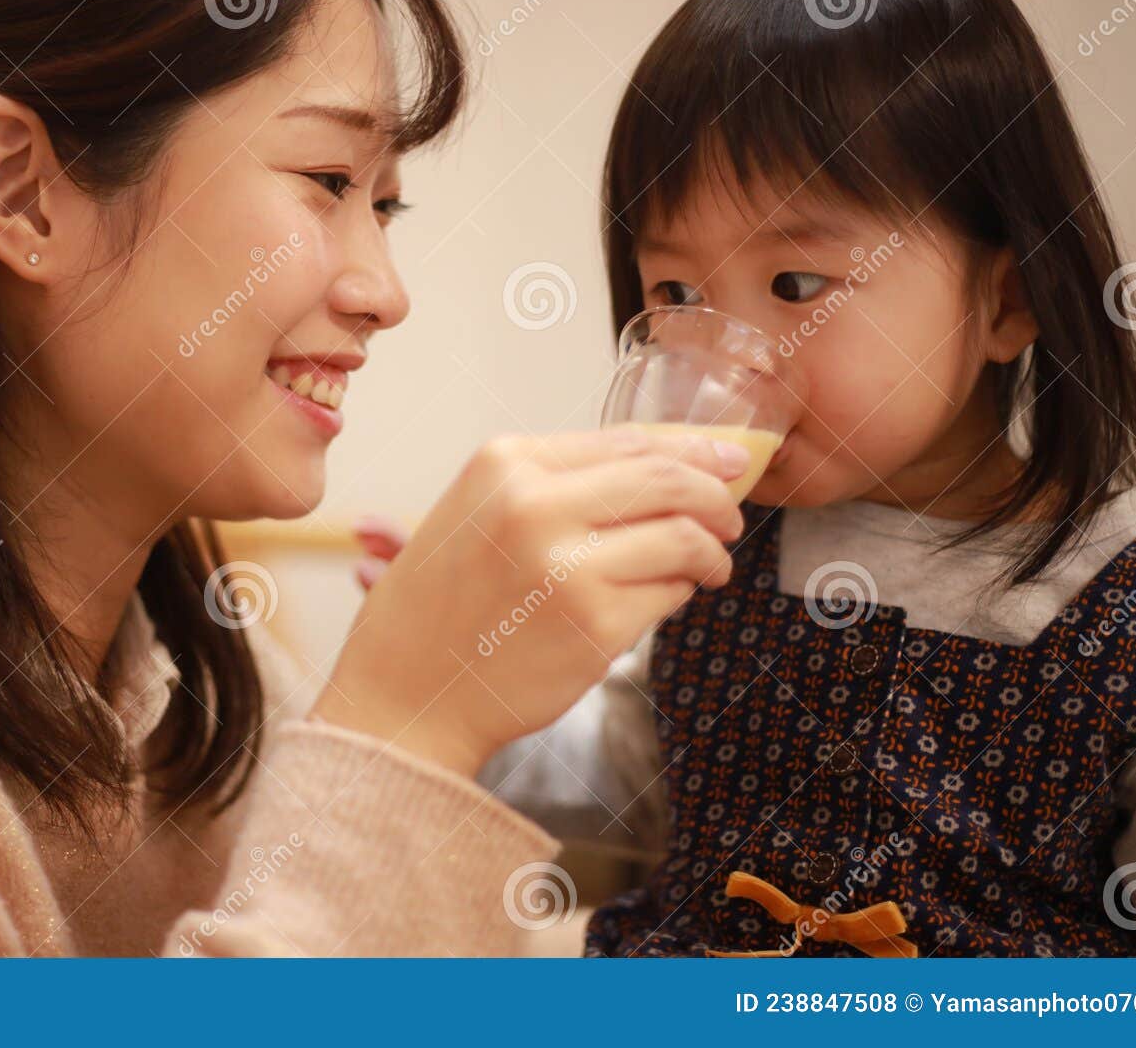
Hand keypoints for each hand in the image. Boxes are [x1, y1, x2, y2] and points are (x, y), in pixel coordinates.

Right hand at [311, 426, 748, 776]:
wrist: (404, 696)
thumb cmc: (437, 610)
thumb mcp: (475, 513)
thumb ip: (553, 484)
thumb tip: (662, 464)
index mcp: (504, 463)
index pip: (627, 439)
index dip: (691, 449)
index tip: (726, 461)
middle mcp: (535, 503)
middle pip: (667, 478)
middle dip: (716, 495)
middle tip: (730, 515)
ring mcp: (567, 565)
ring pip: (683, 536)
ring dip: (710, 552)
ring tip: (708, 567)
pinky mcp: (595, 625)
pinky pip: (669, 594)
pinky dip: (679, 594)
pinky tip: (664, 599)